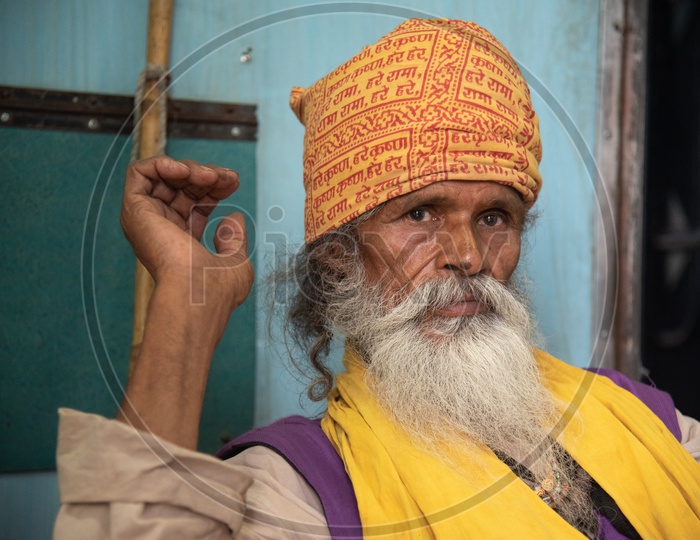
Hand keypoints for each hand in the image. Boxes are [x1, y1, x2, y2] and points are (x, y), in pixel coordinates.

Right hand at [121, 155, 253, 308]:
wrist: (197, 293)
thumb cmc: (216, 289)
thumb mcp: (236, 261)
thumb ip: (235, 239)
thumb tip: (234, 218)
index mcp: (182, 242)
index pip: (195, 202)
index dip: (215, 186)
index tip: (234, 182)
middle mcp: (161, 230)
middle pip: (181, 187)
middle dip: (207, 174)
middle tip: (225, 177)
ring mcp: (147, 221)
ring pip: (162, 177)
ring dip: (189, 167)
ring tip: (209, 176)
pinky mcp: (135, 211)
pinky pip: (138, 172)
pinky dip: (162, 163)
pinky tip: (185, 171)